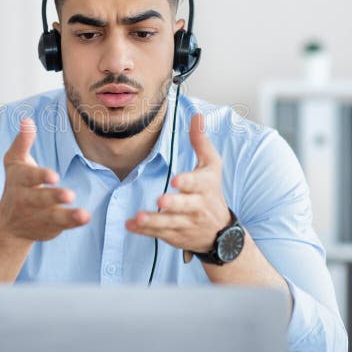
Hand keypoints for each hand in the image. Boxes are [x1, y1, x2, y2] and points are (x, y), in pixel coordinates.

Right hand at [0, 118, 90, 242]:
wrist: (8, 226)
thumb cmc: (16, 185)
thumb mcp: (15, 162)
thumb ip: (22, 142)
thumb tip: (27, 120)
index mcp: (21, 181)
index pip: (30, 177)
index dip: (41, 176)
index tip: (54, 176)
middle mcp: (29, 200)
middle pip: (41, 198)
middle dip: (54, 197)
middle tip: (69, 195)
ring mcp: (40, 215)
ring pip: (54, 216)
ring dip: (68, 215)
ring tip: (83, 214)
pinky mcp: (51, 227)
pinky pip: (63, 225)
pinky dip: (73, 222)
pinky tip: (85, 217)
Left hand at [125, 113, 230, 252]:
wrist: (220, 232)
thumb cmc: (212, 191)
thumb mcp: (212, 166)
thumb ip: (201, 142)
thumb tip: (196, 115)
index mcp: (205, 186)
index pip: (197, 183)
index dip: (188, 182)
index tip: (176, 180)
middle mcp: (197, 206)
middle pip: (185, 205)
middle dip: (174, 203)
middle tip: (161, 200)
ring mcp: (186, 223)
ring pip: (169, 223)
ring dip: (153, 221)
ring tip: (138, 217)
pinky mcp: (176, 236)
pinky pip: (159, 234)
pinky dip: (145, 232)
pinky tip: (131, 225)